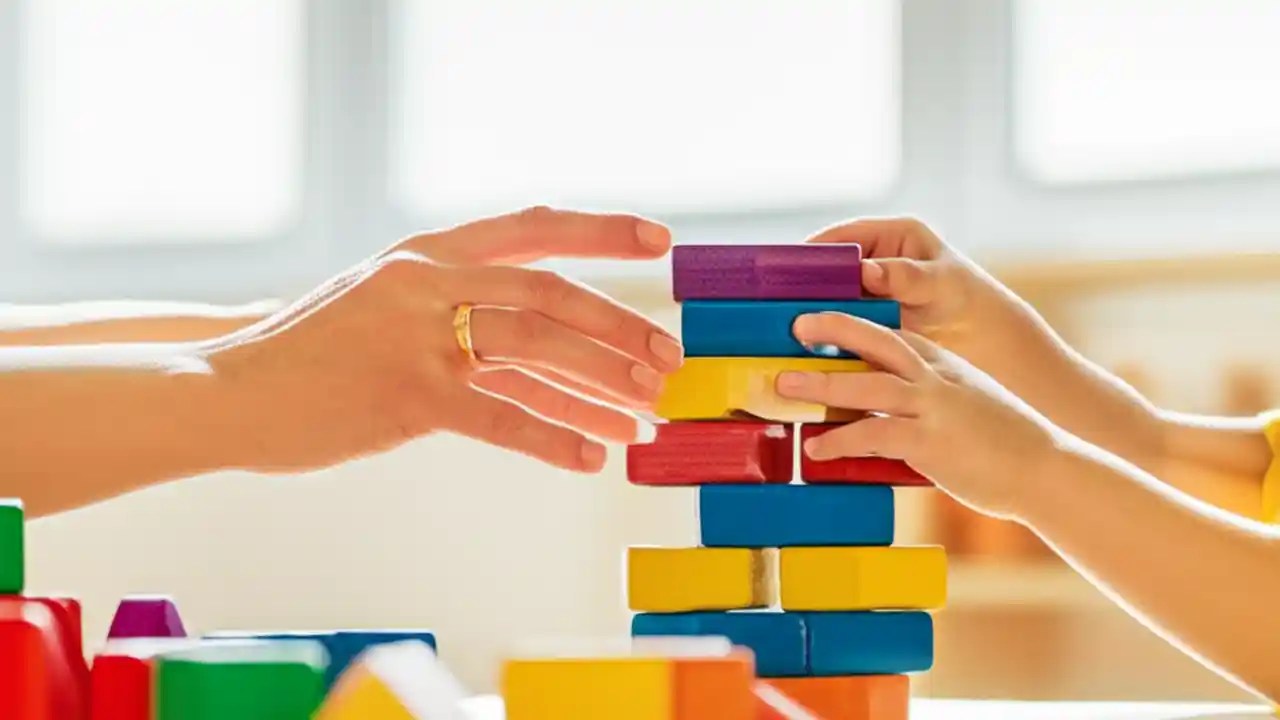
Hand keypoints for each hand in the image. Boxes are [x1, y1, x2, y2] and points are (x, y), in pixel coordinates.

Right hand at [205, 207, 681, 474]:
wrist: (230, 389)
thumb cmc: (317, 353)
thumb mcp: (386, 301)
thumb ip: (456, 303)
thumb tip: (545, 338)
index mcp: (428, 252)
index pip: (533, 228)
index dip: (602, 231)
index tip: (660, 241)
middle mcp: (428, 281)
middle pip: (550, 295)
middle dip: (620, 329)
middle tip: (668, 361)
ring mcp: (417, 336)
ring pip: (535, 352)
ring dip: (601, 387)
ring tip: (645, 418)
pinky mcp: (406, 395)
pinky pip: (500, 417)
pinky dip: (552, 438)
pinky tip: (591, 457)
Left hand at [775, 312, 1064, 518]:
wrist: (1046, 469)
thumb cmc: (1002, 441)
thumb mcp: (963, 402)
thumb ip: (924, 397)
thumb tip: (882, 408)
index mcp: (942, 363)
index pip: (889, 332)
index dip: (851, 324)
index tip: (816, 319)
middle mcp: (935, 377)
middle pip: (876, 341)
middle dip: (833, 330)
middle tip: (793, 326)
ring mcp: (934, 407)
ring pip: (868, 383)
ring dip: (822, 383)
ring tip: (784, 385)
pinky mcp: (931, 442)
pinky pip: (876, 434)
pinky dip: (841, 440)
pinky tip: (816, 450)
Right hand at [806, 218, 1017, 352]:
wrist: (989, 344)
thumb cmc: (971, 302)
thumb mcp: (941, 283)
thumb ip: (906, 275)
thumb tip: (866, 270)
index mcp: (894, 237)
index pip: (844, 236)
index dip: (816, 249)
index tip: (790, 265)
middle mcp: (876, 260)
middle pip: (830, 266)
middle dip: (807, 282)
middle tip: (780, 298)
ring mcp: (869, 293)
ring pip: (830, 295)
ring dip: (812, 308)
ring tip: (787, 322)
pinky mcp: (867, 320)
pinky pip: (839, 321)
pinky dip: (824, 330)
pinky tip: (808, 342)